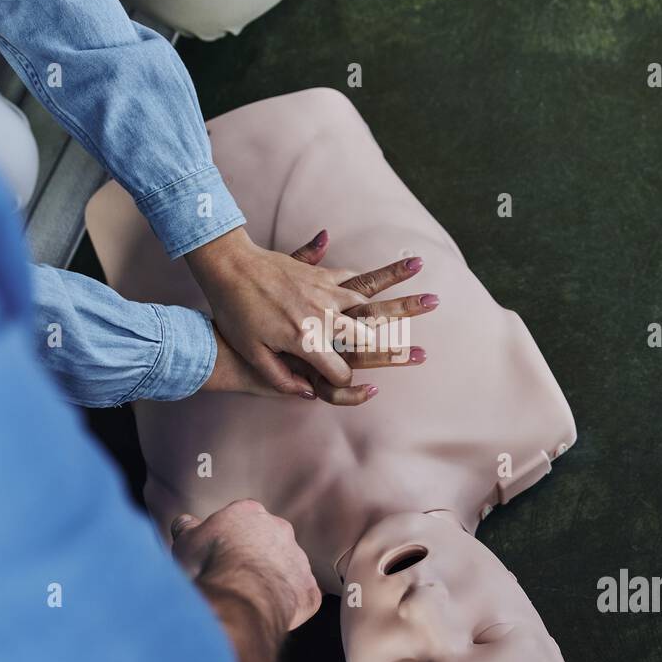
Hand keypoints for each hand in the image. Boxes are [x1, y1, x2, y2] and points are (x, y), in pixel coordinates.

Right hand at [171, 499, 319, 631]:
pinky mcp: (309, 590)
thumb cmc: (210, 566)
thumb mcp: (185, 543)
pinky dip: (288, 603)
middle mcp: (280, 530)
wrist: (240, 598)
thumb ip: (187, 528)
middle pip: (267, 540)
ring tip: (249, 598)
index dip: (228, 537)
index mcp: (249, 512)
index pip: (241, 519)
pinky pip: (300, 595)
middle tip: (234, 576)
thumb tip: (184, 522)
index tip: (218, 552)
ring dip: (272, 579)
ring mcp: (298, 560)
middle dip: (254, 555)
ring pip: (286, 567)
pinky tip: (269, 612)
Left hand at [185, 226, 433, 401]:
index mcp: (306, 339)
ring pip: (369, 303)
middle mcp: (322, 316)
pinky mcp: (320, 273)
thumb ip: (281, 378)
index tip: (346, 386)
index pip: (340, 372)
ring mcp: (324, 292)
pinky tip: (394, 274)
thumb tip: (307, 394)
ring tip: (431, 299)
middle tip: (423, 353)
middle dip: (396, 349)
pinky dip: (374, 279)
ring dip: (402, 302)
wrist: (230, 268)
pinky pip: (353, 278)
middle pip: (367, 337)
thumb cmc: (235, 314)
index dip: (344, 386)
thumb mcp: (253, 354)